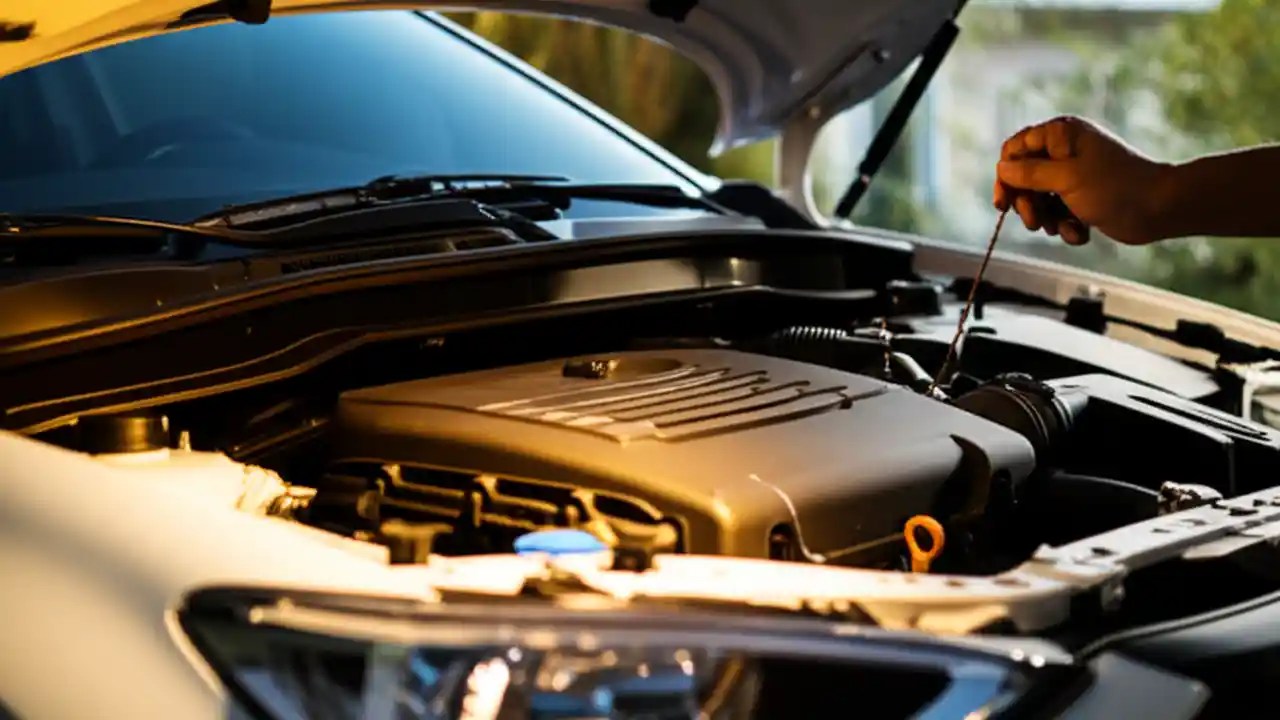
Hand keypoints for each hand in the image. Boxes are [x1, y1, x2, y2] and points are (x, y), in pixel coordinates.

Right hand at [993, 116, 1172, 245]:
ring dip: (1048, 219)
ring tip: (1063, 228)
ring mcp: (1074, 175)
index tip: (1004, 204)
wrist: (1160, 208)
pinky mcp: (1083, 197)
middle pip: (1024, 178)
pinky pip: (1059, 211)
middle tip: (1036, 222)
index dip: (1006, 176)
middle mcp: (1064, 151)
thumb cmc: (1115, 187)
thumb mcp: (1065, 178)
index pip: (1015, 150)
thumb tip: (1002, 168)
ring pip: (1040, 199)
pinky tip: (1081, 232)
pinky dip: (1066, 226)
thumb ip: (1029, 173)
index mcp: (1060, 135)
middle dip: (1028, 204)